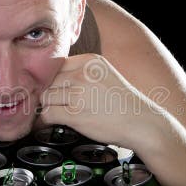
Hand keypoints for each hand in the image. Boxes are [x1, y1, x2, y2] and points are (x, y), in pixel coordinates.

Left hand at [35, 54, 159, 149]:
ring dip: (46, 108)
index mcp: (89, 60)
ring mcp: (78, 93)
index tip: (53, 91)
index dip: (51, 80)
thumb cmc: (122, 103)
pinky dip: (44, 121)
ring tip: (53, 115)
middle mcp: (82, 73)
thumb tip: (52, 81)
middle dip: (48, 95)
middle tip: (52, 105)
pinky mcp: (75, 113)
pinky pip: (47, 114)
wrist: (140, 123)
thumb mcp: (103, 74)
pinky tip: (48, 124)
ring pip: (45, 97)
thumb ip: (81, 73)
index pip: (56, 65)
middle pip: (48, 81)